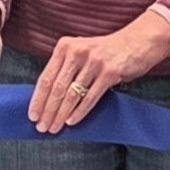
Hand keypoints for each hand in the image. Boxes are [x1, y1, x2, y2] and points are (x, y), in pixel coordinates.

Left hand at [29, 11, 169, 132]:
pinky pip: (91, 97)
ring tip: (55, 127)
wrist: (137, 41)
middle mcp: (78, 52)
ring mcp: (94, 62)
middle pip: (57, 88)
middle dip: (48, 110)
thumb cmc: (105, 51)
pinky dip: (80, 111)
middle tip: (42, 127)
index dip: (38, 98)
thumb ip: (65, 67)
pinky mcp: (110, 72)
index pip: (46, 77)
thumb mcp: (81, 52)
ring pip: (72, 94)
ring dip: (61, 114)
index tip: (32, 115)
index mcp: (65, 46)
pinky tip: (71, 121)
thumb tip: (47, 97)